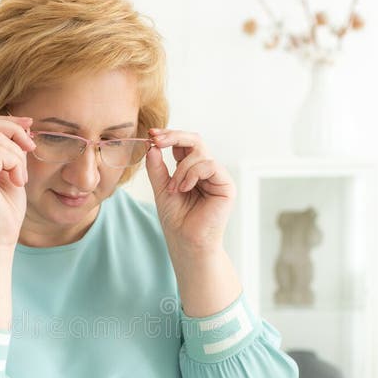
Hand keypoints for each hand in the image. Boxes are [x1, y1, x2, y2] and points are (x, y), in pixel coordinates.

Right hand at [0, 114, 36, 248]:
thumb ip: (11, 152)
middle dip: (15, 131)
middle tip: (31, 147)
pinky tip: (17, 182)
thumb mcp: (11, 173)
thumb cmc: (5, 212)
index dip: (8, 121)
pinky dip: (15, 165)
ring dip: (18, 157)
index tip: (29, 126)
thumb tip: (23, 126)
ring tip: (20, 178)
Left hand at [145, 129, 235, 252]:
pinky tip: (184, 188)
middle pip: (195, 140)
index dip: (169, 136)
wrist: (186, 242)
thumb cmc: (176, 220)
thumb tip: (152, 146)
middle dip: (174, 137)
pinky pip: (209, 165)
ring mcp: (217, 177)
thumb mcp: (161, 189)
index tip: (151, 135)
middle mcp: (206, 170)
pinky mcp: (226, 185)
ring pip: (199, 152)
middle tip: (157, 140)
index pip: (183, 145)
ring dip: (181, 169)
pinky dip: (192, 173)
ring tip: (173, 189)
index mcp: (191, 170)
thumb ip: (157, 168)